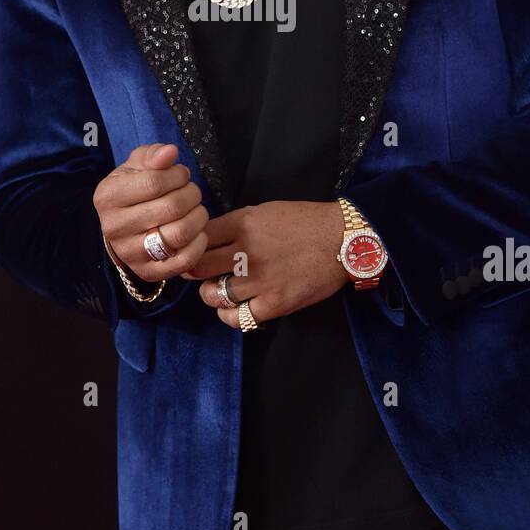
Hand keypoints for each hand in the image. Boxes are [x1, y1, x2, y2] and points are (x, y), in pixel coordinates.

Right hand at [93, 142, 209, 283]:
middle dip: (191, 194)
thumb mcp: (136, 166)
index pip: (154, 183)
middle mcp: (114, 228)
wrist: (122, 228)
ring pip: (180, 233)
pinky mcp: (148, 272)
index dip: (177, 176)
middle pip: (170, 208)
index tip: (182, 175)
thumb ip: (153, 155)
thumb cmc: (133, 191)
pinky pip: (184, 260)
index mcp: (108, 197)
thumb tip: (170, 152)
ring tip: (196, 209)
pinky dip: (199, 243)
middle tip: (192, 192)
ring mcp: (130, 253)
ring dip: (198, 217)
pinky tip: (197, 231)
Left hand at [180, 200, 349, 327]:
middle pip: (197, 267)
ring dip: (211, 294)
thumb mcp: (264, 211)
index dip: (188, 246)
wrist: (342, 241)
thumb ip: (234, 224)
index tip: (187, 252)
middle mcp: (246, 251)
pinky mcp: (274, 303)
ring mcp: (260, 280)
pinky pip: (237, 318)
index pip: (198, 237)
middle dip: (192, 272)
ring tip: (218, 290)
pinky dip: (230, 315)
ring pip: (213, 295)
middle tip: (196, 274)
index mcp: (243, 223)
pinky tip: (235, 307)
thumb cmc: (303, 223)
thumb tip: (204, 238)